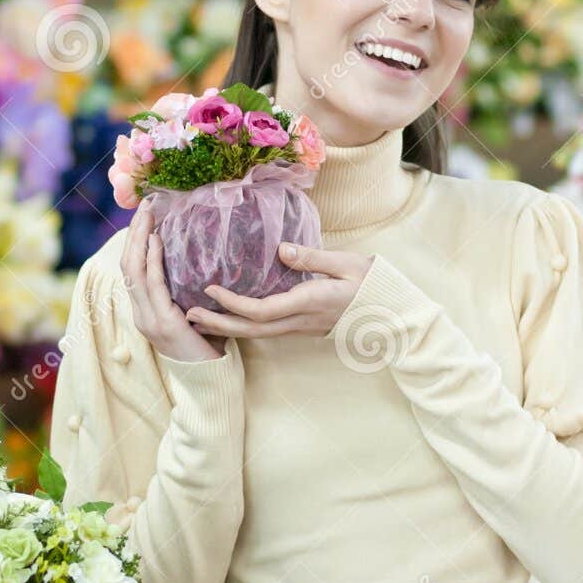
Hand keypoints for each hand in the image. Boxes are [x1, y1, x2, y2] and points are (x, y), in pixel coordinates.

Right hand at [120, 201, 224, 361]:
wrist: (208, 382)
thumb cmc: (207, 348)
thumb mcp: (192, 314)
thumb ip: (187, 292)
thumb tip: (200, 261)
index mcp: (144, 311)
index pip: (132, 270)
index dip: (134, 242)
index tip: (145, 216)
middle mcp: (141, 314)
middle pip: (128, 265)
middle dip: (135, 233)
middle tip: (145, 206)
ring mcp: (148, 319)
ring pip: (134, 272)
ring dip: (141, 240)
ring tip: (148, 215)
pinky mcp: (162, 324)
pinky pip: (153, 286)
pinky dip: (154, 261)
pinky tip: (158, 241)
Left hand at [186, 243, 373, 338]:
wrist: (393, 313)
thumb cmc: (373, 285)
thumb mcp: (347, 264)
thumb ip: (313, 257)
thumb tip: (281, 248)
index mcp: (309, 304)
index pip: (262, 311)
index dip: (233, 303)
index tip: (210, 290)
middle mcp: (301, 321)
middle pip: (252, 330)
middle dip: (219, 324)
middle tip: (189, 315)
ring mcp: (301, 328)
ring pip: (258, 334)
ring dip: (227, 327)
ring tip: (200, 318)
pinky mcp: (302, 327)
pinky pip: (267, 330)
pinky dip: (243, 325)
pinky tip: (229, 316)